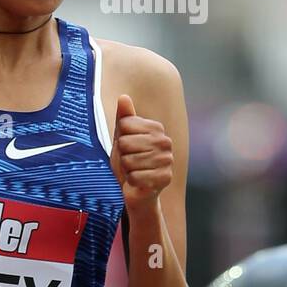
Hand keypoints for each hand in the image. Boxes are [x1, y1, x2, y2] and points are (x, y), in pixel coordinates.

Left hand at [110, 94, 172, 209]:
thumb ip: (123, 117)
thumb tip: (124, 97)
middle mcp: (165, 142)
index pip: (124, 124)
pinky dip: (131, 181)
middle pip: (125, 142)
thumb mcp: (121, 137)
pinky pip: (135, 177)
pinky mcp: (165, 178)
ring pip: (129, 161)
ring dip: (126, 170)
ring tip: (133, 171)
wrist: (135, 189)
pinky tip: (138, 181)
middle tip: (128, 162)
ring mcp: (167, 160)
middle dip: (122, 155)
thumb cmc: (128, 161)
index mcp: (156, 128)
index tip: (126, 147)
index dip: (119, 139)